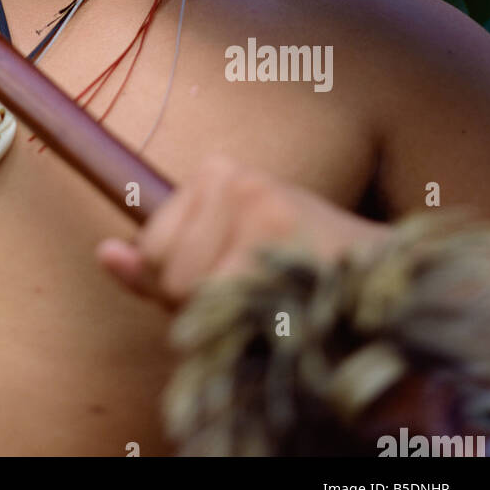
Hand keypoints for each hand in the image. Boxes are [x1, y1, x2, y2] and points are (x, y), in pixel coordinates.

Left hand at [97, 153, 387, 310]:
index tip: (232, 280)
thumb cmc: (301, 272)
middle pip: (165, 266)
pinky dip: (245, 318)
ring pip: (187, 285)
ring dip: (224, 311)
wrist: (385, 279)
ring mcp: (252, 196)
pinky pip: (221, 295)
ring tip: (273, 295)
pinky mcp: (273, 222)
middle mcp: (230, 174)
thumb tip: (104, 254)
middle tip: (258, 292)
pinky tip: (283, 303)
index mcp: (216, 171)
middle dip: (200, 300)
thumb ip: (160, 260)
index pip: (151, 246)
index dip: (181, 287)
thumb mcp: (224, 254)